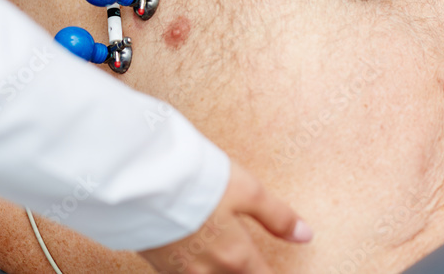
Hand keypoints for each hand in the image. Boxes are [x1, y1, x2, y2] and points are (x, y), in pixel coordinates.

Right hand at [138, 162, 311, 272]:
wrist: (139, 180)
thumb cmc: (195, 179)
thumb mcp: (248, 190)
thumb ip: (277, 216)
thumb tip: (304, 235)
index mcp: (235, 258)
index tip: (271, 269)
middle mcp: (207, 272)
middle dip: (244, 272)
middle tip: (250, 261)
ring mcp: (179, 271)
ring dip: (219, 270)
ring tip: (223, 256)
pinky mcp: (156, 262)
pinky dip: (195, 269)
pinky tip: (196, 256)